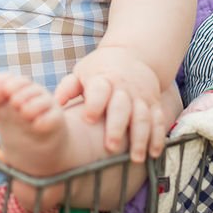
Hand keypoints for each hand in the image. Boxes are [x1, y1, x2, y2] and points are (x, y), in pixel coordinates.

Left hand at [53, 46, 165, 162]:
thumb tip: (54, 104)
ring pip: (143, 116)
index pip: (99, 90)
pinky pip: (158, 119)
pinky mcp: (154, 103)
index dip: (94, 104)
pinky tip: (154, 154)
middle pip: (122, 107)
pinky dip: (158, 137)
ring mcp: (141, 96)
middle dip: (117, 127)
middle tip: (110, 147)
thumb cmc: (100, 69)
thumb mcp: (82, 72)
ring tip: (136, 158)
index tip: (88, 119)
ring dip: (141, 138)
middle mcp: (123, 88)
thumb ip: (68, 88)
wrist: (132, 54)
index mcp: (102, 79)